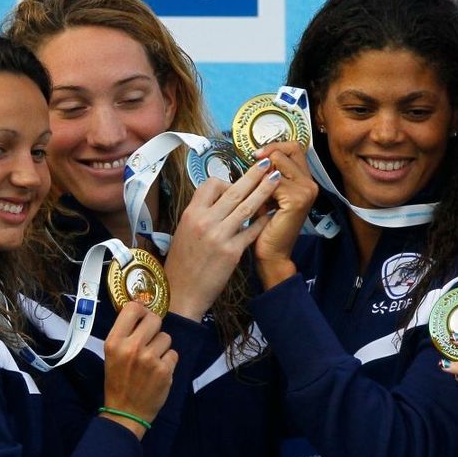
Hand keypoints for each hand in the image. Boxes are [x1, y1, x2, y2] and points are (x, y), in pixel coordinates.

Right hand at [101, 301, 177, 438]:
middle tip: (149, 340)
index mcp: (114, 342)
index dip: (141, 311)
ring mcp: (150, 359)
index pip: (132, 308)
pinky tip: (158, 371)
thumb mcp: (112, 355)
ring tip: (152, 360)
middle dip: (154, 328)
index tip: (142, 318)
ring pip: (166, 337)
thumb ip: (125, 334)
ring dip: (162, 347)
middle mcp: (132, 347)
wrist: (126, 412)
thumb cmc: (118, 381)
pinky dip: (168, 361)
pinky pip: (173, 353)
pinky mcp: (165, 370)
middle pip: (154, 319)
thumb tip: (141, 312)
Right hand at [165, 159, 279, 320]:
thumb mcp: (183, 231)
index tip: (233, 185)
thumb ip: (201, 214)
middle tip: (266, 163)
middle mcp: (205, 222)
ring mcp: (220, 237)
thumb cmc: (182, 262)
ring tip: (276, 179)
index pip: (210, 185)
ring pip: (247, 207)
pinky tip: (272, 212)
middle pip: (234, 191)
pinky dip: (263, 220)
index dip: (225, 181)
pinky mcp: (232, 252)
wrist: (181, 293)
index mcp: (191, 214)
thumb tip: (220, 199)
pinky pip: (252, 231)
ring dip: (264, 191)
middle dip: (253, 175)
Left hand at [252, 143, 318, 288]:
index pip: (293, 148)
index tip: (256, 155)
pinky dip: (260, 189)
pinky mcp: (298, 199)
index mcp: (304, 180)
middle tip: (254, 166)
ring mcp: (306, 190)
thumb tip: (256, 157)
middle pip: (288, 150)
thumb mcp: (266, 195)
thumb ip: (266, 175)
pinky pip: (272, 181)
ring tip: (256, 193)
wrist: (271, 253)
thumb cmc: (265, 226)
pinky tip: (258, 203)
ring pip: (278, 163)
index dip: (273, 147)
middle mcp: (310, 183)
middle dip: (268, 156)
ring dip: (261, 175)